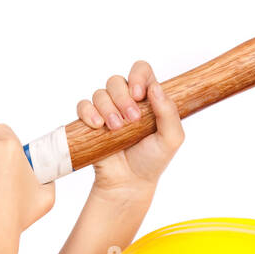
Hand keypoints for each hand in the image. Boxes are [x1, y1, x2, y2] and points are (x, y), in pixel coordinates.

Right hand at [76, 61, 184, 199]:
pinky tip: (98, 125)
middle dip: (123, 98)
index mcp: (147, 98)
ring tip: (116, 128)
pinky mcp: (91, 122)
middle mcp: (126, 100)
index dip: (138, 76)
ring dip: (108, 108)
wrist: (130, 182)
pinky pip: (83, 106)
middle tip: (132, 120)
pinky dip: (88, 112)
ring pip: (100, 93)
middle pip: (117, 81)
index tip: (139, 95)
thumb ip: (169, 113)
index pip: (141, 71)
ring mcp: (107, 110)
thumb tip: (155, 88)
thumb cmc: (152, 160)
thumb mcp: (171, 138)